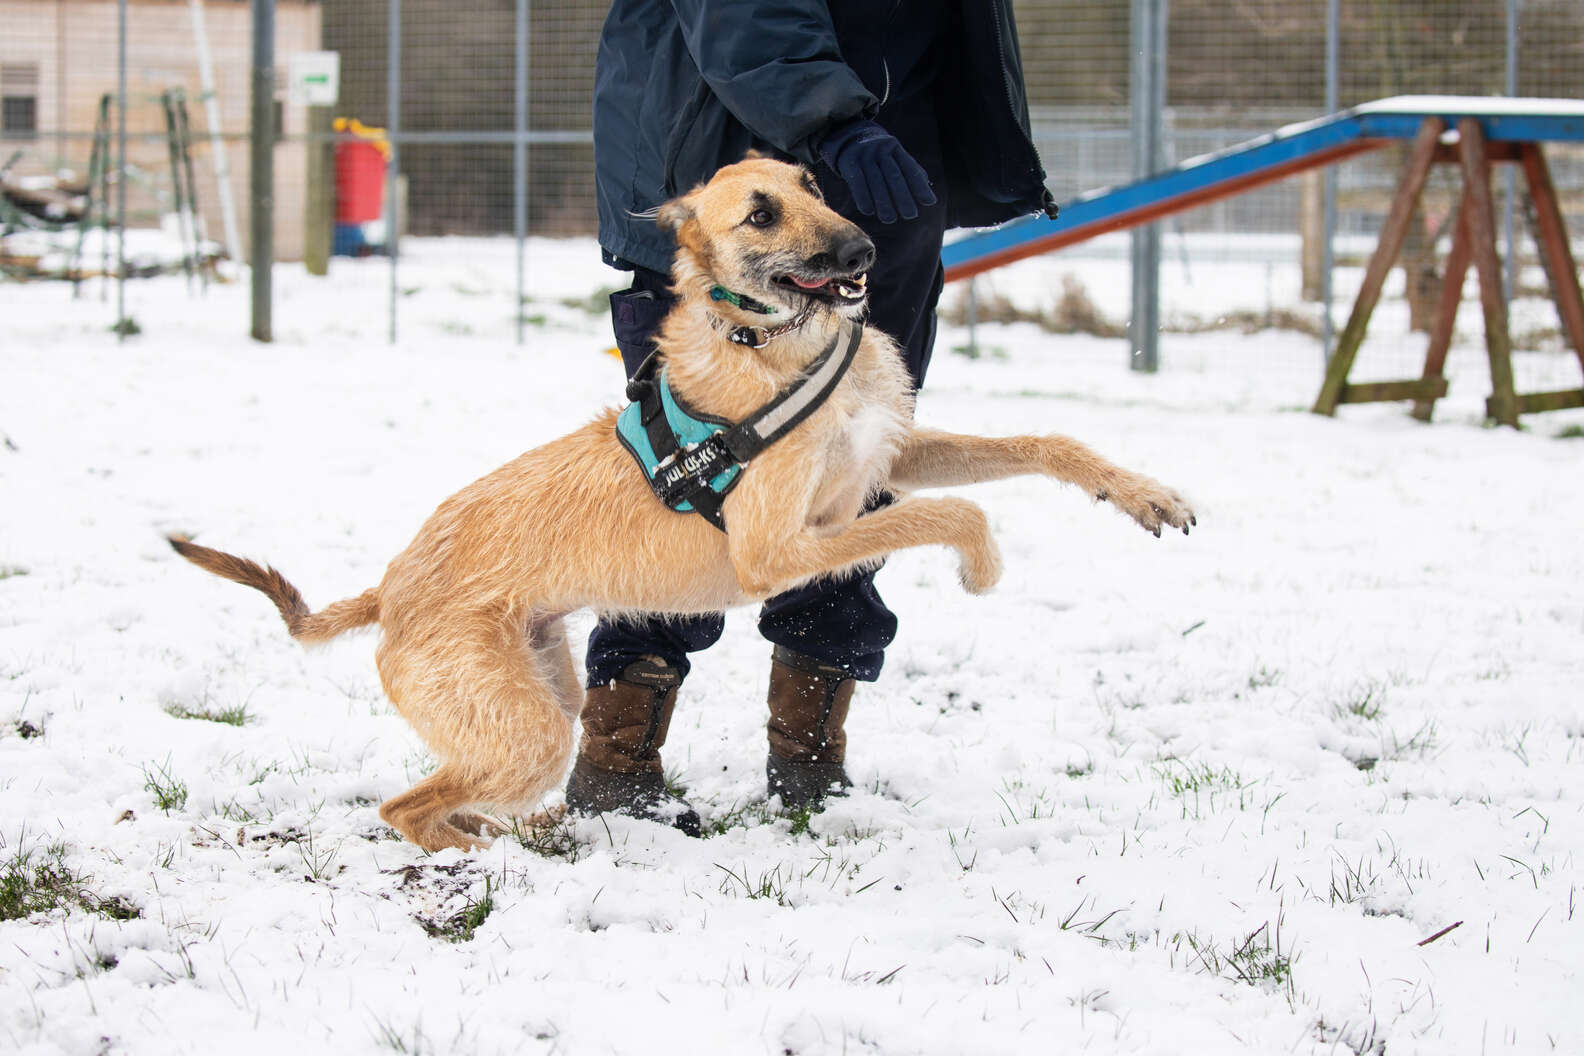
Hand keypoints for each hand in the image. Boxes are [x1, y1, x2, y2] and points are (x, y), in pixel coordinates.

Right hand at [817, 119, 936, 223]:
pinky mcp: (849, 162)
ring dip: (883, 202)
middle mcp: (881, 149)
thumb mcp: (895, 157)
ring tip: (890, 219)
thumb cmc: (878, 156)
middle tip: (910, 215)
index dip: (919, 186)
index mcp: (895, 148)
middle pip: (894, 175)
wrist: (849, 137)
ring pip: (876, 181)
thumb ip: (911, 172)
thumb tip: (929, 196)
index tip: (929, 202)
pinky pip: (857, 182)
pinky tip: (869, 212)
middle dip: (903, 196)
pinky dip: (863, 197)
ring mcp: (864, 154)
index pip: (910, 168)